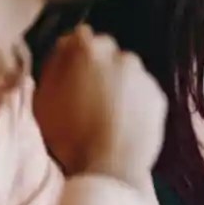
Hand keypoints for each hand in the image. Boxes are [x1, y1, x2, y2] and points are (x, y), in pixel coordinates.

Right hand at [35, 26, 166, 185]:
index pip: (82, 38)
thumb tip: (65, 45)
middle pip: (108, 53)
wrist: (111, 166)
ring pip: (128, 72)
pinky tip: (125, 120)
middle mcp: (122, 57)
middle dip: (99, 67)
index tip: (72, 71)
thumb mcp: (44, 99)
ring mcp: (144, 77)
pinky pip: (143, 91)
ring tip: (108, 111)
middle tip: (89, 94)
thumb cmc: (68, 135)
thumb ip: (54, 66)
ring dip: (119, 83)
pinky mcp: (159, 97)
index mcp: (89, 51)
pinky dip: (135, 100)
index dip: (76, 54)